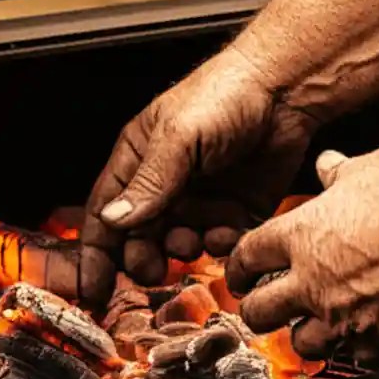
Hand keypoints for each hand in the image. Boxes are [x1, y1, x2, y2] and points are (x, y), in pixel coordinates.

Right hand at [80, 45, 314, 306]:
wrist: (286, 90)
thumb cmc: (224, 94)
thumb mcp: (178, 137)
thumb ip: (148, 183)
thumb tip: (114, 221)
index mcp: (137, 162)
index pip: (105, 214)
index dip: (95, 254)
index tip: (92, 288)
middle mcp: (165, 186)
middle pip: (139, 238)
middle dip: (141, 259)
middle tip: (150, 271)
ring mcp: (200, 201)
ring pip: (178, 245)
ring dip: (181, 250)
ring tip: (189, 240)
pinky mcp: (235, 212)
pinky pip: (219, 243)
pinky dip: (219, 245)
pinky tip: (224, 232)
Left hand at [225, 143, 378, 363]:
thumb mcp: (373, 167)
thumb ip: (342, 171)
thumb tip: (329, 163)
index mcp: (302, 235)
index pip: (246, 256)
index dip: (239, 267)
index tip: (241, 274)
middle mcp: (312, 280)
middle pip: (258, 310)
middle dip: (256, 312)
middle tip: (263, 310)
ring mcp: (341, 315)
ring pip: (299, 343)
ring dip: (304, 337)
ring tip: (314, 329)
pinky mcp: (376, 341)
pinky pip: (356, 357)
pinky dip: (360, 351)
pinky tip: (369, 339)